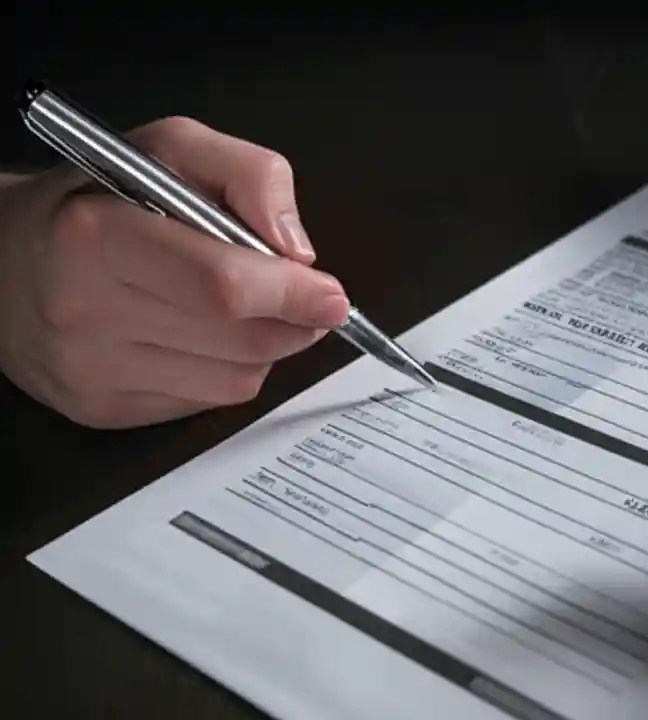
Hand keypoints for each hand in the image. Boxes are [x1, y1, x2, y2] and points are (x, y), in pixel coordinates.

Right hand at [0, 117, 349, 428]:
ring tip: (243, 310)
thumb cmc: (97, 200)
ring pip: (233, 380)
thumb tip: (296, 247)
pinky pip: (205, 402)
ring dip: (265, 347)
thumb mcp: (170, 149)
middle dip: (293, 320)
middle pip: (240, 340)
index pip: (223, 285)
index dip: (292, 294)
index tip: (330, 294)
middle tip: (304, 299)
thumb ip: (248, 175)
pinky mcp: (100, 410)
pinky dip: (225, 369)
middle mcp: (85, 311)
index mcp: (96, 237)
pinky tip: (201, 336)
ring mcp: (90, 370)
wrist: (5, 260)